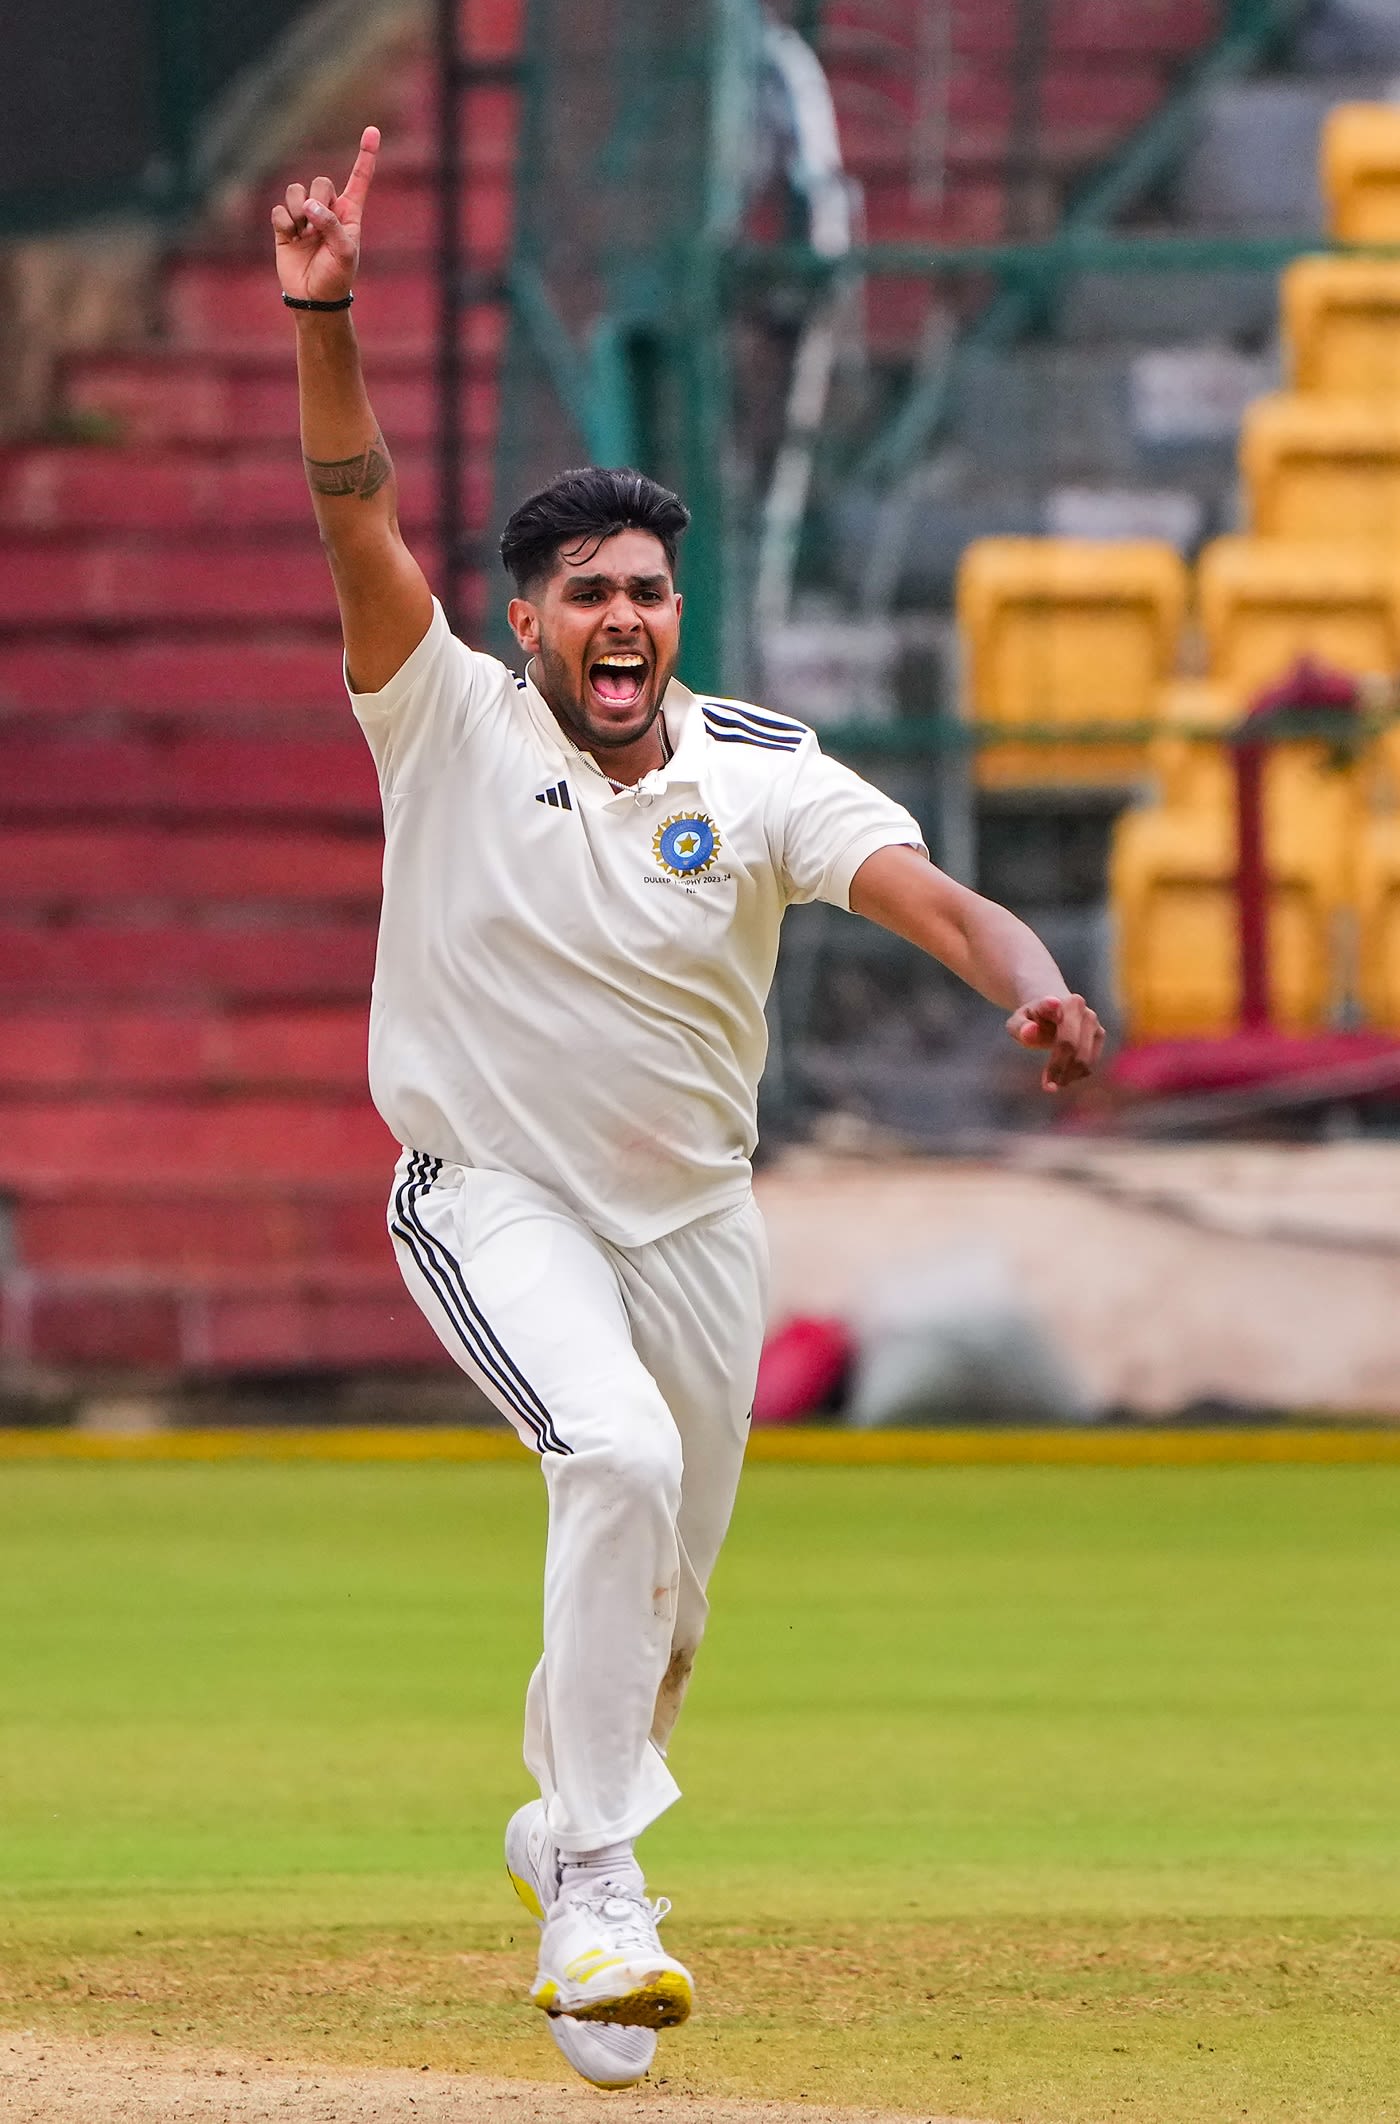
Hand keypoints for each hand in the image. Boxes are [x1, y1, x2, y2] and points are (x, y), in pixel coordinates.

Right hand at [271, 125, 379, 303]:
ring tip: (303, 234)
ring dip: (298, 211)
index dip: (366, 155)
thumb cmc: (336, 276)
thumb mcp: (344, 252)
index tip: (373, 130)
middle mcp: (327, 210)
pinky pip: (279, 209)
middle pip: (321, 182)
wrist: (314, 298)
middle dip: (318, 200)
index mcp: (349, 213)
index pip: (359, 178)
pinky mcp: (285, 225)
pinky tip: (291, 238)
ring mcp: (305, 216)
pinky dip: (284, 223)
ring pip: (296, 191)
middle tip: (317, 226)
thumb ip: (330, 224)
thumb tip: (308, 205)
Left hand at [1006, 994, 1103, 1091]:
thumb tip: (1030, 1032)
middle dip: (1059, 1067)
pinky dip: (1076, 1075)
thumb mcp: (1018, 1021)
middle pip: (1072, 1045)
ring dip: (1068, 1076)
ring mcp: (1094, 1024)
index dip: (1056, 1013)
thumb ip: (1020, 1027)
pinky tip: (1062, 1078)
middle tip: (1047, 1086)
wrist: (1052, 1013)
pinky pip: (1091, 1062)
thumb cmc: (1032, 1020)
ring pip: (1085, 1058)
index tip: (1052, 1003)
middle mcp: (1083, 1011)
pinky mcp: (1099, 1036)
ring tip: (1051, 1085)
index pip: (1059, 1016)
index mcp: (1064, 1003)